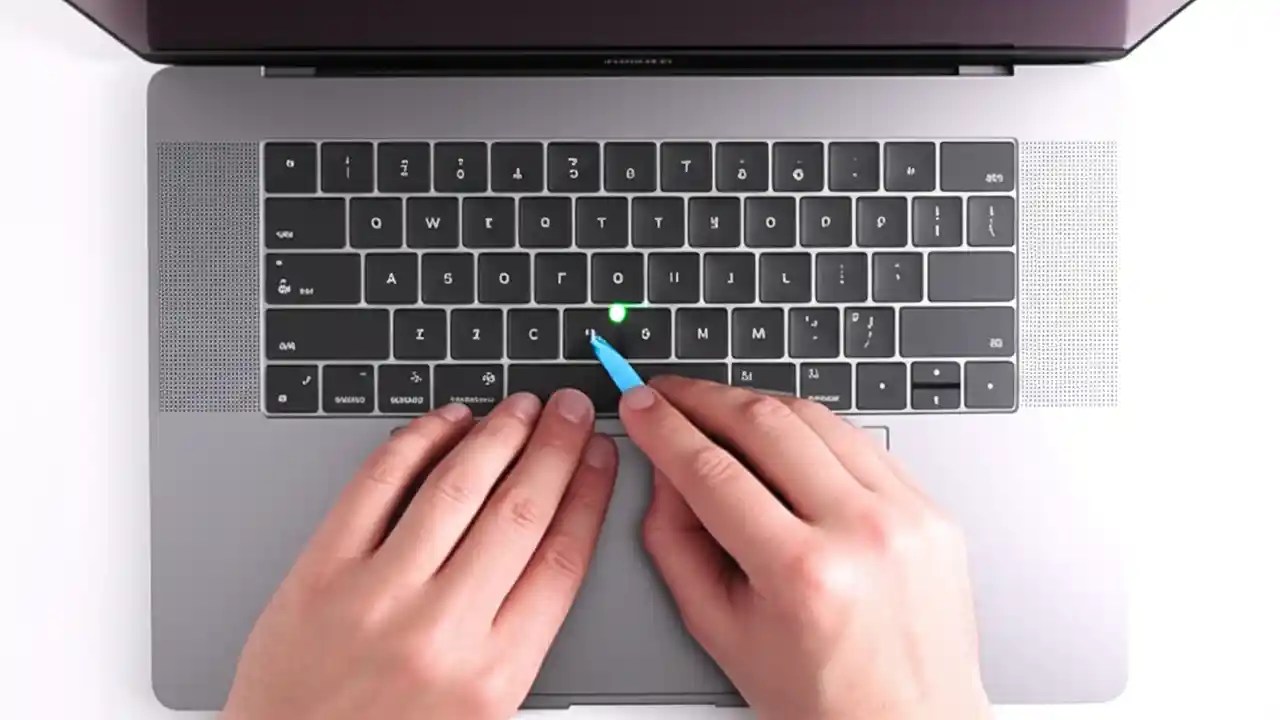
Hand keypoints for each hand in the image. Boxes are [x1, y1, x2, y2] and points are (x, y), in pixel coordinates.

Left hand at [223, 390, 617, 719]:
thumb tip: (552, 541)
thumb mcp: (479, 714)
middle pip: (520, 512)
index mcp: (492, 675)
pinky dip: (415, 443)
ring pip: (455, 489)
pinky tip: (444, 423)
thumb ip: (515, 636)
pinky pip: (375, 487)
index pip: (562, 559)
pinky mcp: (319, 575)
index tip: (599, 458)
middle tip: (571, 410)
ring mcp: (377, 596)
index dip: (588, 495)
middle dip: (555, 448)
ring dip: (497, 435)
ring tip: (520, 409)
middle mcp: (441, 630)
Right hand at [621, 377, 989, 719]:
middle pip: (766, 423)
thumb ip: (676, 542)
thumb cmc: (819, 698)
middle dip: (703, 396)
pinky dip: (811, 430)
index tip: (639, 404)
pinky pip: (859, 442)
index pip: (713, 471)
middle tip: (669, 392)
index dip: (664, 428)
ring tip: (717, 408)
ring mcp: (907, 515)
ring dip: (756, 402)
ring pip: (817, 417)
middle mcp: (863, 533)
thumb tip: (664, 469)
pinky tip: (780, 436)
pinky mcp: (931, 508)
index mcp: (803, 574)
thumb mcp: (719, 629)